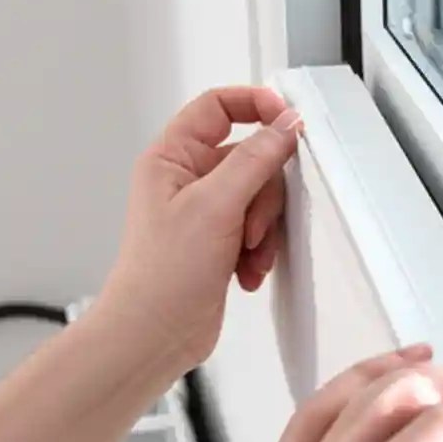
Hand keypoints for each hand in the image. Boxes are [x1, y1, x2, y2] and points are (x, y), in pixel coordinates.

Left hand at [97, 86, 300, 370]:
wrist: (153, 335)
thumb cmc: (163, 275)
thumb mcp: (216, 206)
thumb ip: (255, 159)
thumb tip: (285, 126)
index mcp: (172, 158)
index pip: (218, 107)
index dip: (256, 106)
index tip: (289, 122)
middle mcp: (186, 179)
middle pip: (251, 158)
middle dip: (264, 196)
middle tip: (253, 225)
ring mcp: (204, 211)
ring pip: (260, 196)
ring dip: (264, 230)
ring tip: (248, 255)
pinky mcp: (219, 240)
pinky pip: (258, 228)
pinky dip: (260, 250)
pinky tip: (246, 271)